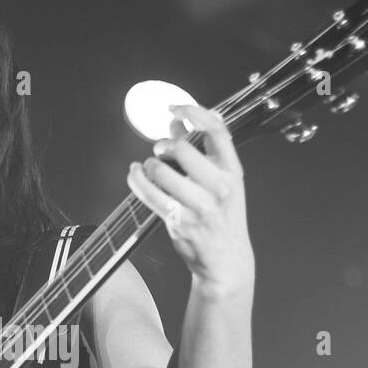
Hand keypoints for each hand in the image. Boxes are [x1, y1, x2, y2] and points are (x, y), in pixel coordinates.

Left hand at [127, 104, 253, 296]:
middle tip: (159, 150)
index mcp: (233, 170)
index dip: (193, 111)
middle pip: (184, 149)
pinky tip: (135, 174)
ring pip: (163, 171)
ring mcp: (200, 206)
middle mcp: (220, 186)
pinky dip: (137, 180)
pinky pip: (150, 194)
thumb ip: (199, 150)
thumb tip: (176, 123)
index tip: (174, 108)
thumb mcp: (220, 181)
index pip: (216, 130)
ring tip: (149, 167)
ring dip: (149, 165)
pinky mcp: (180, 221)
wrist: (227, 260)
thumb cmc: (223, 217)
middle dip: (164, 145)